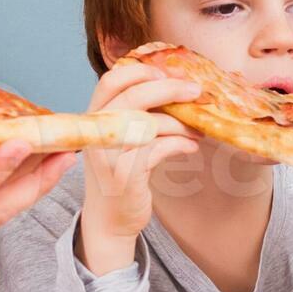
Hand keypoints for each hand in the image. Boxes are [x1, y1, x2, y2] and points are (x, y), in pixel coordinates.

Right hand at [75, 59, 200, 271]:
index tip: (168, 73)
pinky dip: (180, 144)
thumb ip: (137, 116)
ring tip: (198, 129)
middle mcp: (97, 133)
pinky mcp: (125, 174)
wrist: (109, 220)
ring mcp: (109, 154)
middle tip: (196, 91)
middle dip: (170, 89)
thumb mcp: (122, 140)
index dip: (140, 70)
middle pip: (134, 95)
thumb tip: (177, 88)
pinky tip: (191, 147)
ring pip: (150, 122)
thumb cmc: (120, 174)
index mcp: (95, 118)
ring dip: (181, 122)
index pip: (111, 80)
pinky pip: (159, 148)